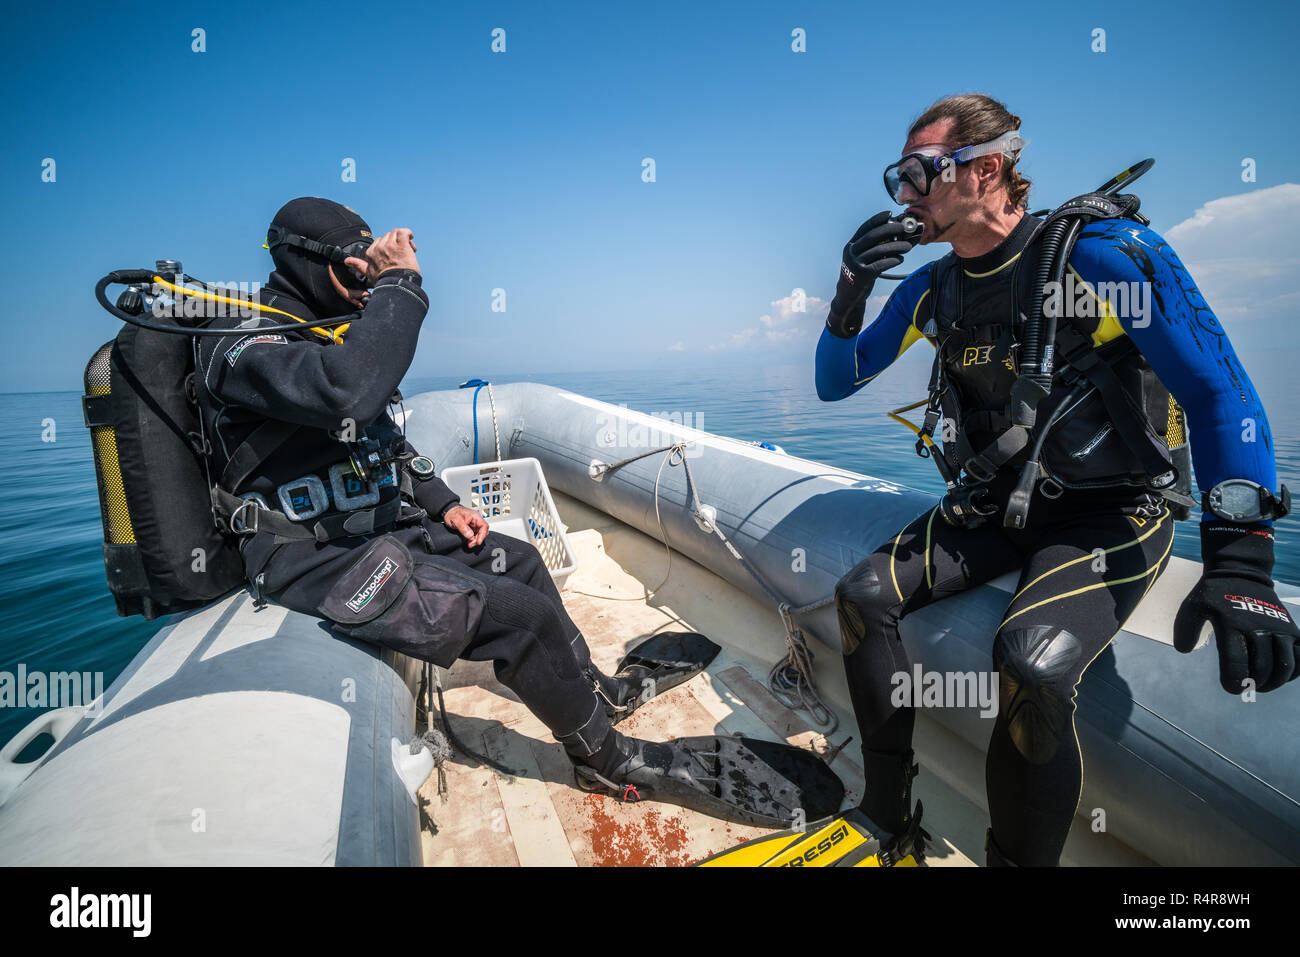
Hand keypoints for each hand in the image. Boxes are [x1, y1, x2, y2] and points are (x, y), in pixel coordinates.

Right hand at [360, 228, 419, 279]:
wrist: (397, 285)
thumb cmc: (385, 281)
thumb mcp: (368, 273)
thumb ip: (358, 265)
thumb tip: (347, 261)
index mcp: (371, 252)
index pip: (379, 241)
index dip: (387, 247)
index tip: (393, 256)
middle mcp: (379, 247)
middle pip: (388, 236)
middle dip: (395, 243)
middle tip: (401, 254)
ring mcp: (390, 245)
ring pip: (395, 233)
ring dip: (403, 239)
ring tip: (409, 249)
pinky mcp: (402, 245)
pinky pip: (404, 232)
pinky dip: (408, 234)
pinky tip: (410, 238)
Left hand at [443, 505, 488, 547]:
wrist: (449, 512)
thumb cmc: (453, 513)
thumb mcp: (456, 520)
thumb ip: (463, 527)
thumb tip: (470, 536)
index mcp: (475, 516)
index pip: (484, 526)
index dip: (483, 534)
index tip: (478, 542)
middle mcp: (476, 520)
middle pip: (483, 531)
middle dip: (478, 539)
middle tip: (471, 544)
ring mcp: (475, 525)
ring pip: (480, 534)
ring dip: (476, 540)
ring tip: (469, 544)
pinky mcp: (472, 528)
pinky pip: (475, 535)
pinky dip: (473, 540)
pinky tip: (469, 542)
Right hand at [826, 211, 918, 337]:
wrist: (847, 295)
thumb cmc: (860, 273)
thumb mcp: (860, 258)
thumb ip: (873, 247)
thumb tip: (895, 235)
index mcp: (851, 245)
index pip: (864, 228)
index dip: (877, 219)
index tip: (889, 214)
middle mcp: (851, 252)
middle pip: (873, 236)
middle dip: (890, 229)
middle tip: (904, 227)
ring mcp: (856, 263)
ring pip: (879, 250)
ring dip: (896, 246)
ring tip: (908, 246)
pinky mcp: (863, 275)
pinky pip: (881, 264)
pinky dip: (893, 260)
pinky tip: (900, 259)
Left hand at [1173, 523, 1299, 693]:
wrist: (1241, 571)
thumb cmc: (1213, 593)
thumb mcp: (1192, 606)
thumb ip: (1184, 629)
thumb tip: (1184, 650)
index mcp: (1231, 624)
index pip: (1235, 662)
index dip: (1234, 681)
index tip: (1231, 686)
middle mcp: (1257, 627)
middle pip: (1261, 668)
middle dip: (1253, 684)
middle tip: (1246, 687)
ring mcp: (1278, 628)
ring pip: (1284, 665)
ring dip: (1274, 681)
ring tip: (1263, 684)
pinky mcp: (1292, 628)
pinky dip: (1294, 671)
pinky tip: (1281, 673)